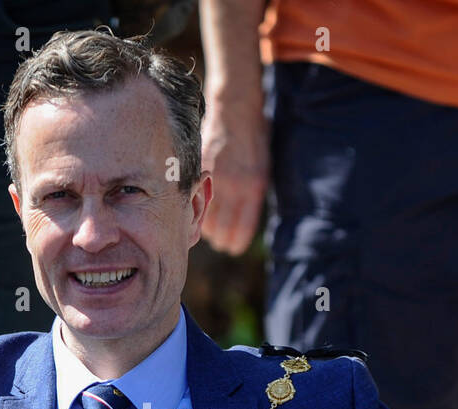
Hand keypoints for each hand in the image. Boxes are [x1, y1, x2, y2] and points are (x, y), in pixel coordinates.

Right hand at [199, 99, 268, 254]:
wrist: (235, 111)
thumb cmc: (254, 140)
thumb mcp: (263, 168)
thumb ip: (252, 195)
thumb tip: (240, 221)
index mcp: (254, 187)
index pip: (243, 228)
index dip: (237, 243)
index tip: (234, 249)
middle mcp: (234, 186)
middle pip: (222, 229)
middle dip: (221, 240)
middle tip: (221, 243)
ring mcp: (215, 178)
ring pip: (205, 218)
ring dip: (206, 229)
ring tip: (209, 231)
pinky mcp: (199, 171)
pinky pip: (193, 201)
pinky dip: (194, 210)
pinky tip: (196, 213)